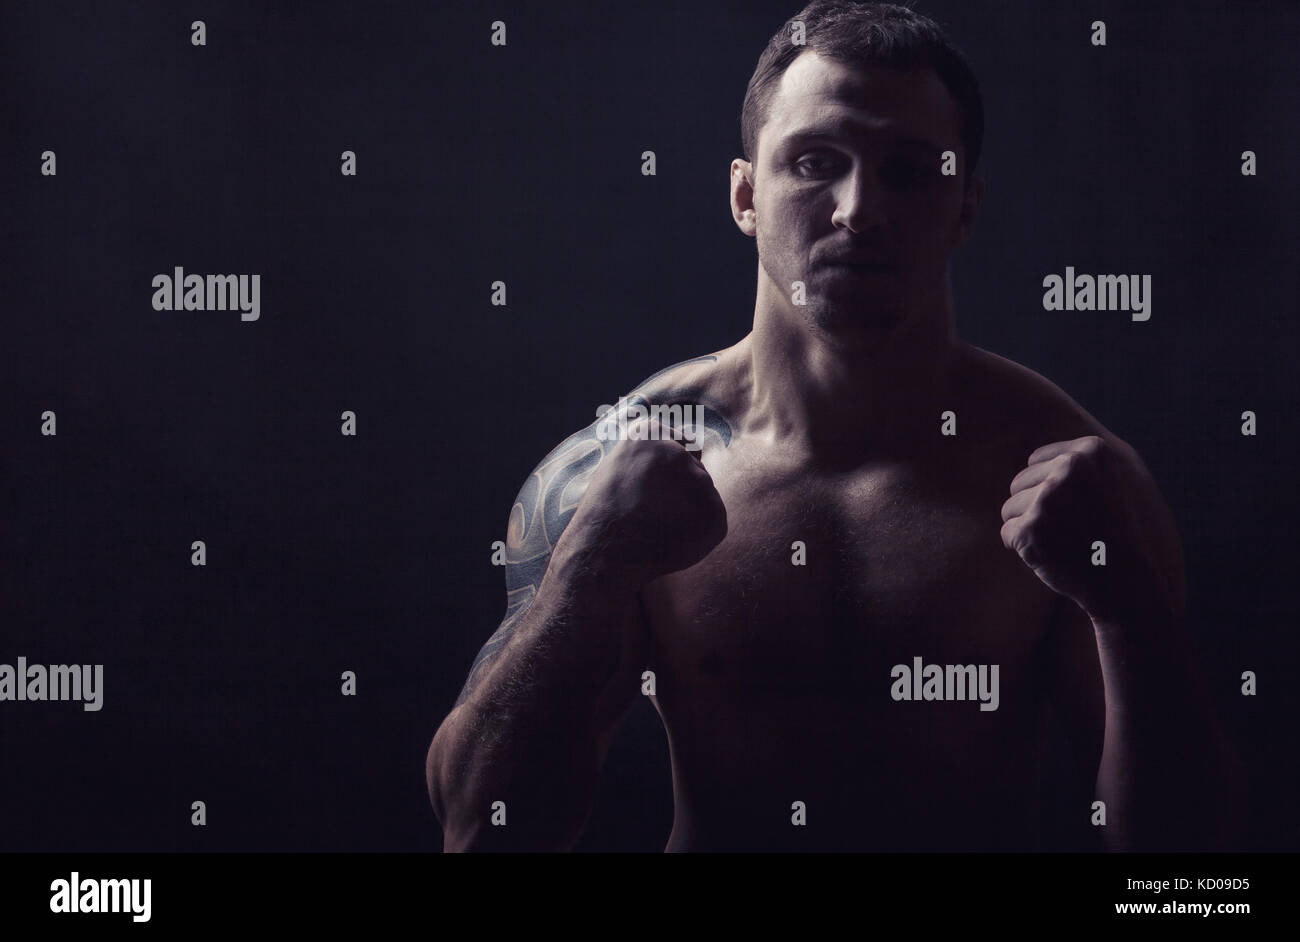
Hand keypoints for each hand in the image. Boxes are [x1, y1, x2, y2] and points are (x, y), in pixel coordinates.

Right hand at [571, 418, 727, 583]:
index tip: (657, 488)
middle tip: (653, 513)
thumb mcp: (617, 466)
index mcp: (650, 433)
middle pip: (696, 471)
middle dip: (683, 492)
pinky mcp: (713, 510)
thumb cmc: (605, 514)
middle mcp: (677, 451)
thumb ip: (650, 453)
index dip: (672, 470)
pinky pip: (713, 522)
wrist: (604, 552)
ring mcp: (698, 480)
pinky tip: (672, 541)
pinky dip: (700, 535)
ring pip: (705, 496)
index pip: (684, 444)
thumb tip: (684, 444)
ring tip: (659, 528)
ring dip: (690, 512)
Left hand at [999, 435, 1171, 624]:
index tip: (1076, 508)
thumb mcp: (1123, 479)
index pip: (1035, 460)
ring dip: (1029, 528)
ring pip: (1010, 508)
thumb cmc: (1124, 535)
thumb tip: (1041, 450)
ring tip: (1063, 542)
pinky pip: (1008, 534)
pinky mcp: (1030, 529)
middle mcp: (1068, 469)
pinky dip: (1024, 549)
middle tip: (1070, 529)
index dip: (1050, 489)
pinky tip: (1054, 556)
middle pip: (1019, 482)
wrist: (1129, 583)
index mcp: (1091, 451)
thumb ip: (1087, 458)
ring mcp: (1048, 498)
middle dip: (1036, 507)